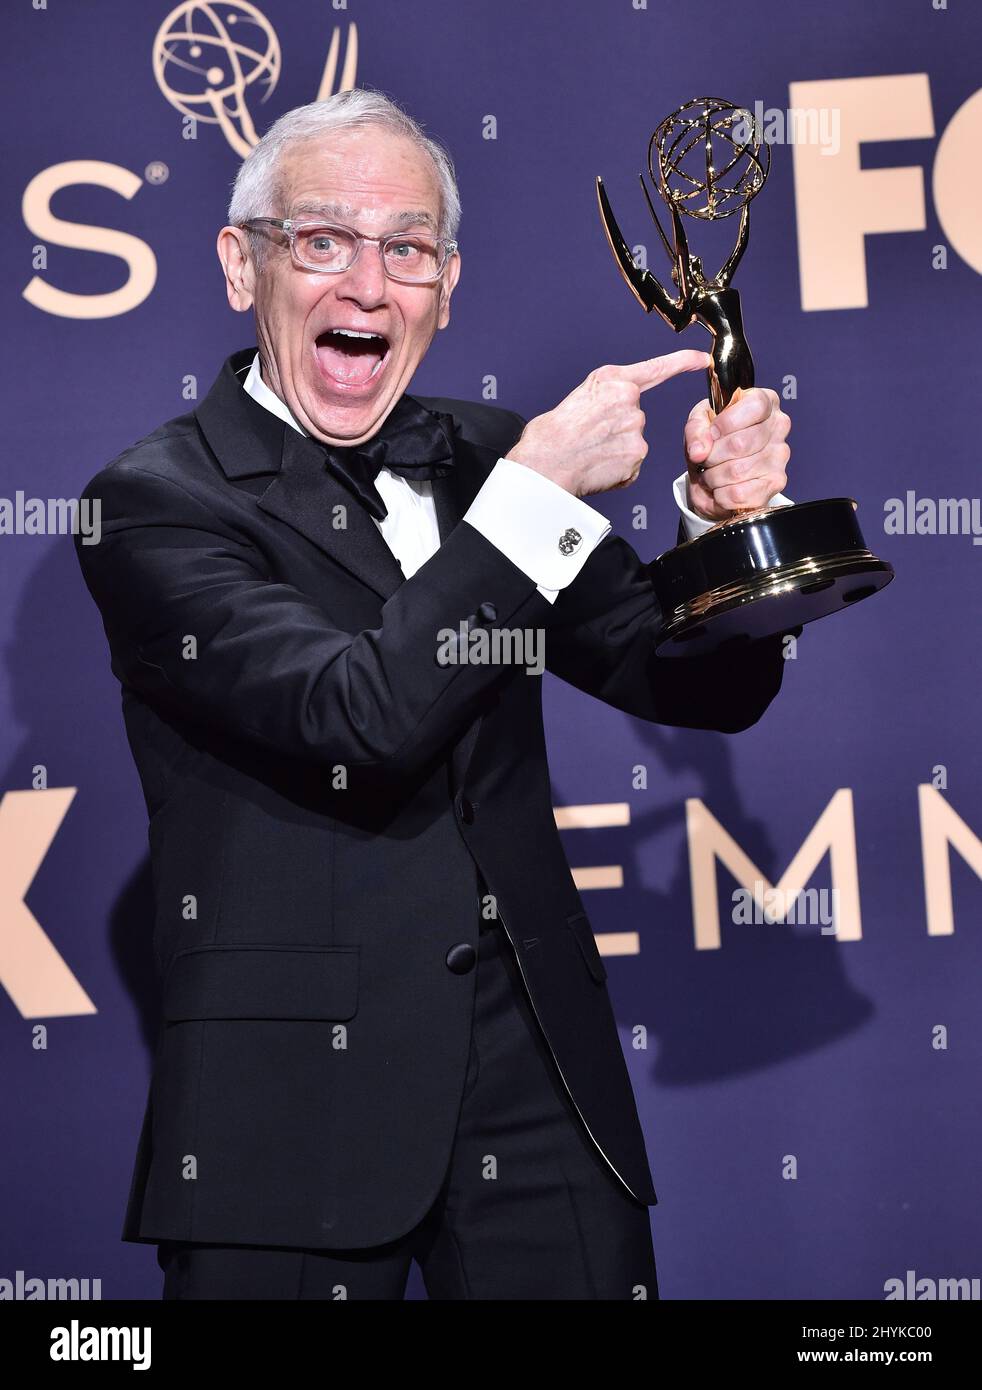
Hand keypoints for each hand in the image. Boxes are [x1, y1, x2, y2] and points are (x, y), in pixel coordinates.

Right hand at [506, 349, 711, 497]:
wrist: (544, 463)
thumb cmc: (551, 435)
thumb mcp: (578, 398)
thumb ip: (603, 399)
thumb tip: (608, 415)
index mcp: (611, 380)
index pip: (656, 368)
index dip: (682, 363)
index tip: (701, 360)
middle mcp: (628, 400)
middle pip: (635, 416)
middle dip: (617, 430)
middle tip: (590, 438)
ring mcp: (635, 428)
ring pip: (633, 442)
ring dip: (616, 450)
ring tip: (590, 454)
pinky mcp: (637, 455)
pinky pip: (631, 465)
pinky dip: (616, 470)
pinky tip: (597, 467)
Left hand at [684, 387, 790, 521]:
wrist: (715, 476)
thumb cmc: (713, 443)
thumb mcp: (698, 426)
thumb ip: (696, 430)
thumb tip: (699, 451)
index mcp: (765, 402)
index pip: (755, 406)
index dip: (726, 423)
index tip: (712, 432)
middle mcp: (779, 426)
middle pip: (740, 443)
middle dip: (712, 456)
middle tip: (707, 459)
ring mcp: (780, 456)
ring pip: (736, 471)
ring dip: (713, 477)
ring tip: (712, 474)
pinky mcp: (775, 483)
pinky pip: (738, 494)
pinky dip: (720, 495)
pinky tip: (722, 488)